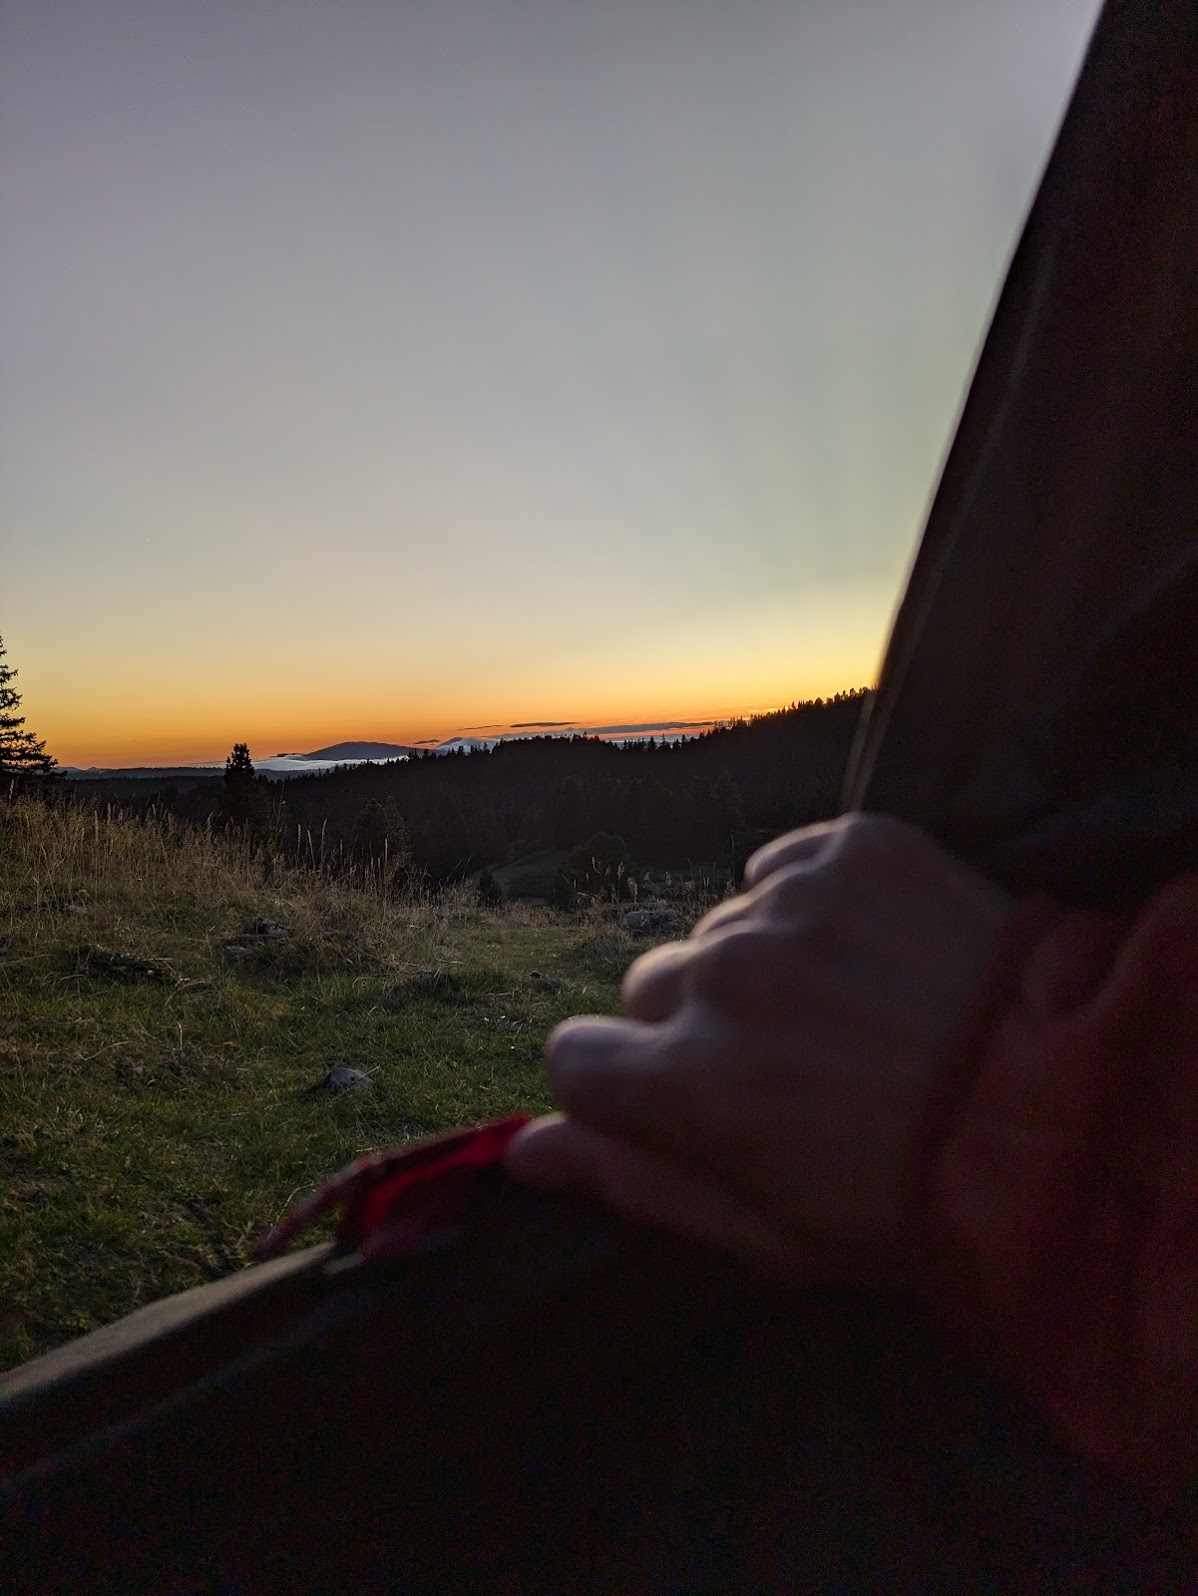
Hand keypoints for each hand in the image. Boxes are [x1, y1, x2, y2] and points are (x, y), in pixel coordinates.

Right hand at [504, 813, 1011, 1285]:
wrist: (1070, 1111)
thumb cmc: (915, 1202)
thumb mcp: (771, 1237)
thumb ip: (637, 1186)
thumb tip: (523, 1151)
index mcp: (688, 1086)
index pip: (576, 1058)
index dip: (624, 1086)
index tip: (682, 1101)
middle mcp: (721, 979)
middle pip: (652, 988)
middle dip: (700, 1025)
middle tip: (794, 1064)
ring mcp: (787, 904)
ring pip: (722, 928)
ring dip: (764, 963)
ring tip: (853, 1009)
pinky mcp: (851, 847)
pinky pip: (782, 866)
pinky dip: (811, 901)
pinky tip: (872, 950)